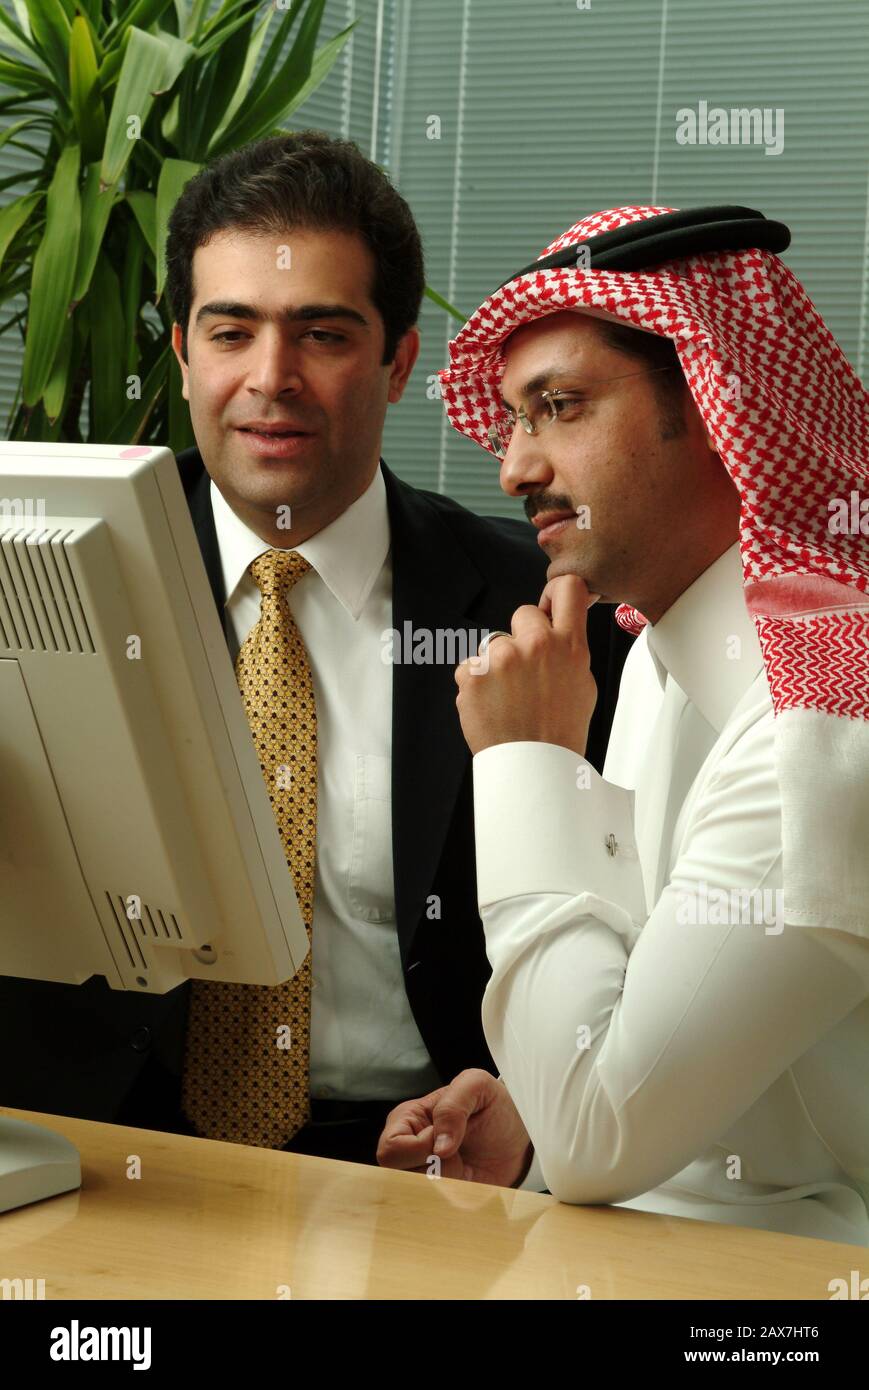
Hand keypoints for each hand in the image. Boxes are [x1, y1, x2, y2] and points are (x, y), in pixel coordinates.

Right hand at [376, 1068, 533, 1187]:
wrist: (518, 1139)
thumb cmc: (493, 1108)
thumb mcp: (477, 1086)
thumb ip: (452, 1105)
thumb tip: (438, 1146)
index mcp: (407, 1119)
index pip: (391, 1148)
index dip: (419, 1148)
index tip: (445, 1141)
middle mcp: (408, 1149)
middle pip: (396, 1175)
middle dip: (432, 1167)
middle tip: (455, 1153)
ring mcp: (422, 1174)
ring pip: (416, 1193)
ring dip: (446, 1181)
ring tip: (462, 1163)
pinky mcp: (439, 1196)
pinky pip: (435, 1208)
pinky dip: (454, 1198)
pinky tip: (466, 1180)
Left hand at [455, 574, 599, 755]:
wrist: (532, 765)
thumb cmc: (558, 731)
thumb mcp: (582, 684)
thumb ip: (569, 649)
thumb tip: (560, 629)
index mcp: (568, 646)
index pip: (568, 588)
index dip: (557, 591)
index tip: (551, 601)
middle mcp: (534, 645)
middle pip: (523, 613)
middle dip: (522, 636)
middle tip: (526, 670)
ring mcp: (500, 659)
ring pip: (494, 644)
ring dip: (497, 664)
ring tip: (509, 697)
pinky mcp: (471, 674)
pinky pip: (471, 667)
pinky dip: (477, 684)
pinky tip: (492, 705)